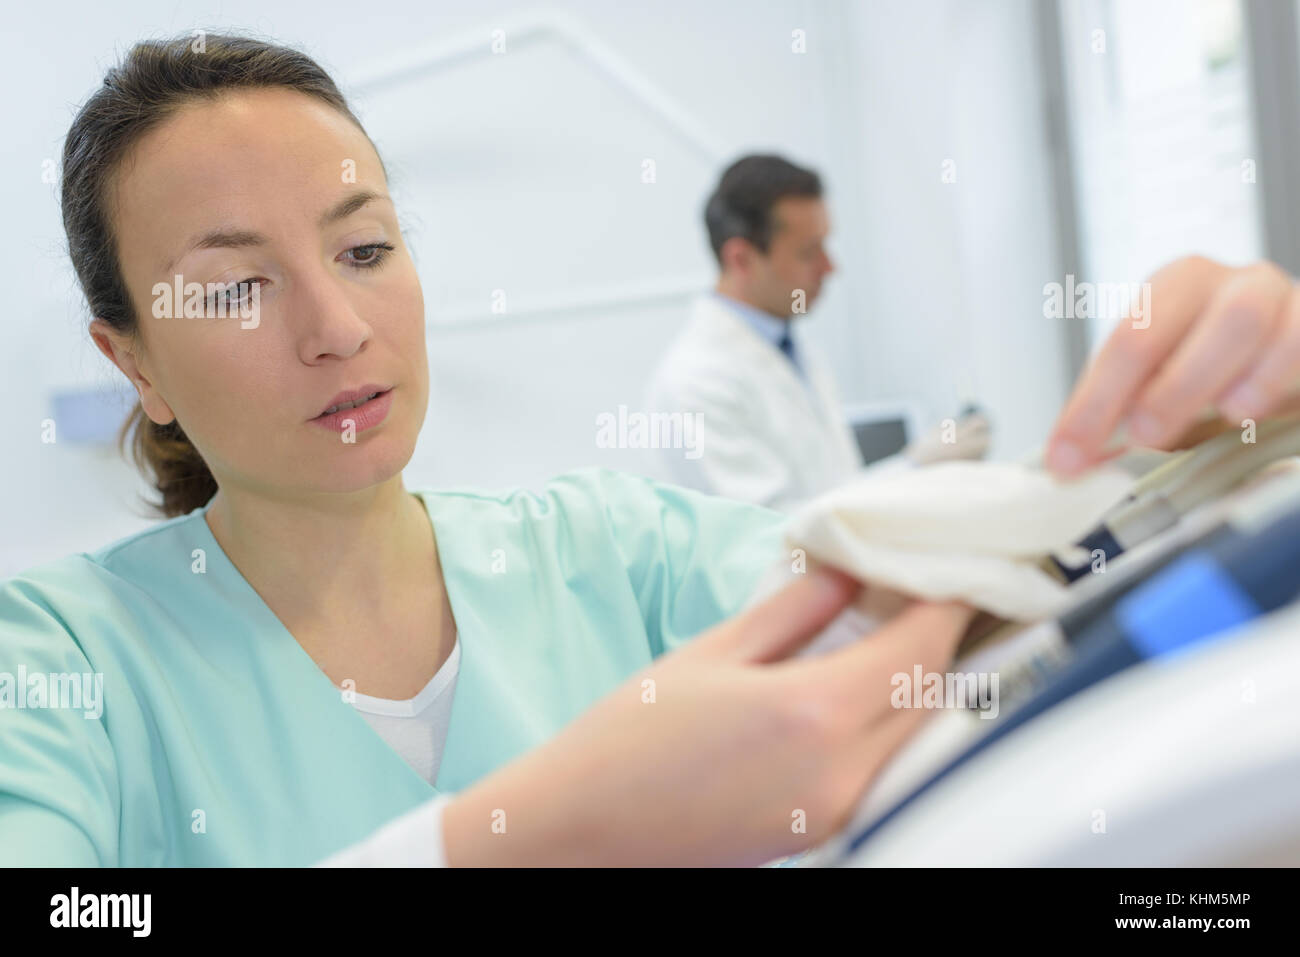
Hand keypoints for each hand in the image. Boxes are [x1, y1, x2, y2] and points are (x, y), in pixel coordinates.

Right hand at [441, 567, 973, 865]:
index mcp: (814, 714)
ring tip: (890, 629)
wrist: (584, 828)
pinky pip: (882, 766)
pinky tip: (858, 687)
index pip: (921, 647)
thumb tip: (848, 571)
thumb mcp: (713, 652)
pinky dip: (886, 722)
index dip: (946, 600)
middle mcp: (842, 772)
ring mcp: (837, 810)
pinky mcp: (821, 829)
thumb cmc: (629, 737)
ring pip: (914, 733)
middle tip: (919, 588)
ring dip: (915, 680)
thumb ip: (795, 610)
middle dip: (936, 635)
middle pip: (931, 692)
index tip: (950, 566)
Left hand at [1046, 256, 1299, 476]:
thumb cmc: (1219, 362)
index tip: (1067, 457)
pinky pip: (1299, 338)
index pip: (1123, 341)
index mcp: (1172, 289)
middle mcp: (1222, 283)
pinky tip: (1246, 407)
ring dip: (1208, 377)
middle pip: (1175, 320)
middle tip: (1143, 437)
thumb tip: (1066, 462)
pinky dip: (1270, 376)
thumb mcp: (1158, 383)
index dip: (1091, 405)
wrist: (1288, 354)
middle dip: (1151, 386)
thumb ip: (1113, 417)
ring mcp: (1274, 297)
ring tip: (1207, 417)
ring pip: (1240, 318)